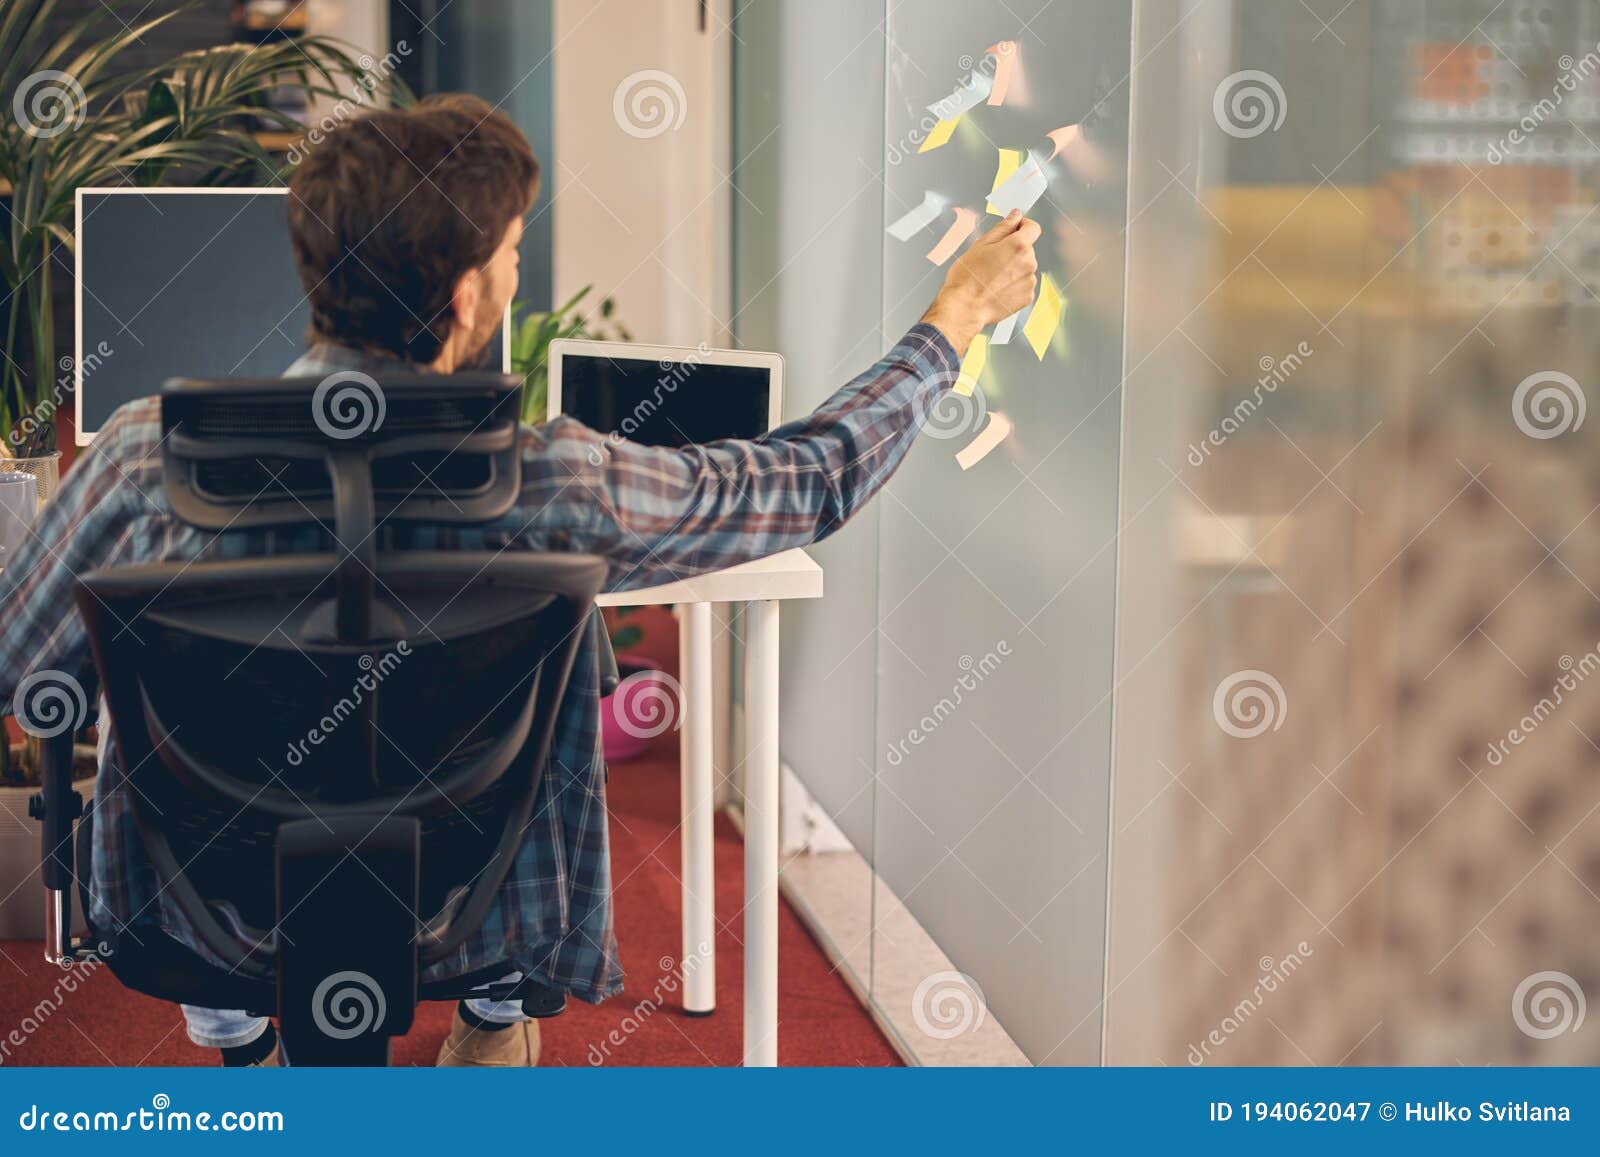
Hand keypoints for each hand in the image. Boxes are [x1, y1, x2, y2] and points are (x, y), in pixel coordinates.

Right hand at [920, 210, 1040, 355]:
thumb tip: (1015, 216)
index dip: (1023, 226)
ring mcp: (1030, 281)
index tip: (1014, 229)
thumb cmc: (968, 277)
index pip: (1033, 227)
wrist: (965, 308)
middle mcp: (1030, 262)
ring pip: (1025, 268)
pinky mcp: (1027, 297)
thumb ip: (1003, 227)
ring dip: (1013, 269)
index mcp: (1019, 245)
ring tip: (992, 277)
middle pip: (1027, 249)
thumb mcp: (981, 244)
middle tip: (992, 260)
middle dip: (1013, 250)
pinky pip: (1023, 285)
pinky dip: (1014, 285)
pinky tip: (997, 289)